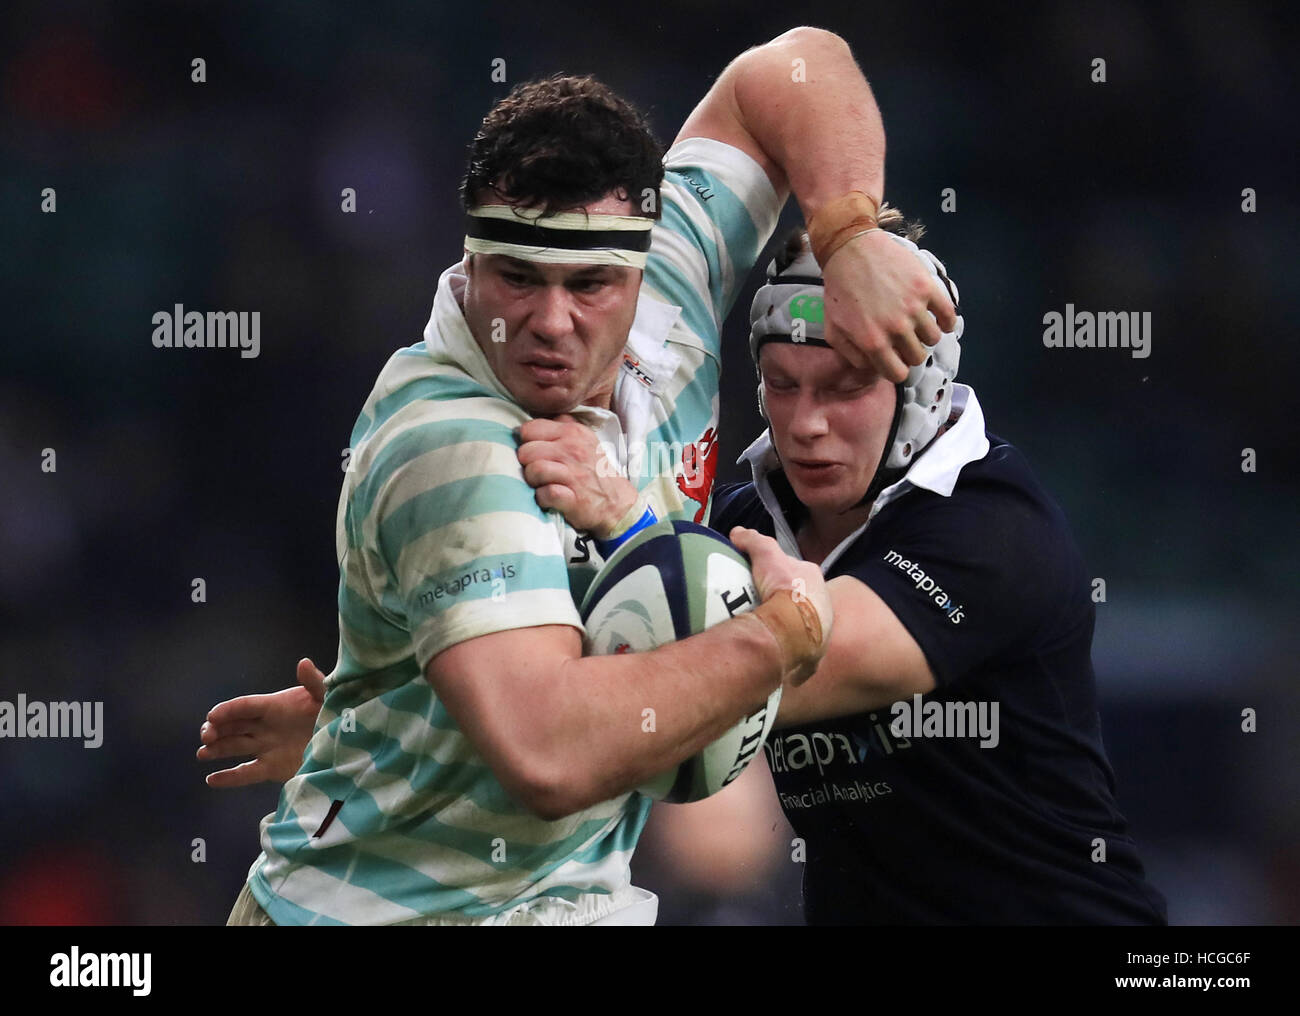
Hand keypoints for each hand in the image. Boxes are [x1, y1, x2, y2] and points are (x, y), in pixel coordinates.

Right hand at [197, 658, 325, 787]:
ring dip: (217, 749)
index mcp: (275, 706)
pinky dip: (229, 777)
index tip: (213, 716)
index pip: (245, 706)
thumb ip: (314, 682)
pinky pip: (247, 773)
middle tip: (206, 736)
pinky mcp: (272, 768)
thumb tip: (302, 662)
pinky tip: (211, 780)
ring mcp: (267, 747)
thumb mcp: (326, 697)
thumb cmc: (336, 713)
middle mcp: (266, 726)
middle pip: (234, 725)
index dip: (228, 710)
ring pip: (235, 746)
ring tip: (202, 753)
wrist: (346, 743)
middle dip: (216, 728)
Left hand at [517, 414, 638, 536]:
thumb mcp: (584, 439)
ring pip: (533, 470)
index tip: (535, 452)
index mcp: (572, 432)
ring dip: (533, 481)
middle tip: (537, 471)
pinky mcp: (572, 498)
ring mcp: (573, 474)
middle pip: (526, 451)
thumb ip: (562, 425)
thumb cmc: (594, 470)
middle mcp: (573, 450)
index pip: (529, 429)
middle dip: (527, 463)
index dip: (528, 442)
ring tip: (542, 484)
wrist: (617, 502)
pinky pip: (544, 494)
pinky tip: (549, 498)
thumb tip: (535, 420)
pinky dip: (542, 498)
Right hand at [729, 527, 832, 685]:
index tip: (761, 576)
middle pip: (798, 597)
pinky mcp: (812, 653)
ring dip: (784, 625)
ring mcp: (819, 629)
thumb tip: (737, 533)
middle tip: (758, 604)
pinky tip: (767, 647)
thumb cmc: (785, 588)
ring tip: (759, 628)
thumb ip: (753, 540)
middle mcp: (823, 603)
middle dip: (783, 600)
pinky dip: (782, 645)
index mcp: (814, 578)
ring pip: (798, 623)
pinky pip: (794, 647)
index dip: (779, 571)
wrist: (794, 630)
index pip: (795, 570)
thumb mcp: (766, 554)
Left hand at [820, 228, 956, 382]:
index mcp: (872, 342)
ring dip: (925, 335)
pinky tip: (938, 318)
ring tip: (916, 324)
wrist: (850, 249)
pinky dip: (947, 321)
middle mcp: (895, 328)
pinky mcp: (926, 288)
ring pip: (933, 338)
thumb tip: (873, 370)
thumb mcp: (834, 329)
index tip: (896, 360)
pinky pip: (948, 315)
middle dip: (910, 351)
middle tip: (904, 339)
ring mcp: (913, 307)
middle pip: (918, 357)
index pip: (898, 374)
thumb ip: (852, 356)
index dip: (897, 369)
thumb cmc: (840, 290)